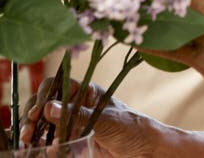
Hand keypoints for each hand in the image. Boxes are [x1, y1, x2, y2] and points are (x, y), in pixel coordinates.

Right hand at [20, 78, 160, 157]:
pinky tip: (51, 150)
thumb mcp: (105, 120)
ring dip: (35, 132)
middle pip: (46, 105)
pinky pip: (54, 141)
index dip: (44, 96)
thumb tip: (49, 107)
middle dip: (33, 116)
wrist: (143, 148)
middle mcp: (76, 105)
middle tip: (27, 132)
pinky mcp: (73, 140)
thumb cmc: (130, 126)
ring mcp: (73, 123)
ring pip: (46, 124)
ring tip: (29, 142)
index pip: (57, 86)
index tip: (37, 112)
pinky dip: (47, 145)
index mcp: (86, 92)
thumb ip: (78, 115)